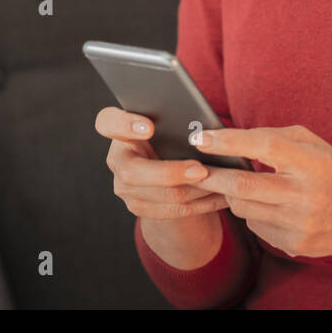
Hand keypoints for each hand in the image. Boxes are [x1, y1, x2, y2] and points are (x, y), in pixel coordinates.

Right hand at [94, 106, 229, 220]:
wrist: (169, 165)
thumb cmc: (173, 132)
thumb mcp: (171, 123)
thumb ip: (177, 121)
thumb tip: (205, 129)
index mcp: (119, 129)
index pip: (108, 122)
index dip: (125, 125)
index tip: (149, 127)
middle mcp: (117, 159)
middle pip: (133, 172)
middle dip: (170, 173)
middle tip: (201, 170)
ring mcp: (124, 187)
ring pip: (159, 196)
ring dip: (194, 191)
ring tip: (221, 183)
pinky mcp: (139, 207)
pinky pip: (172, 211)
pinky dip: (201, 204)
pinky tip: (222, 196)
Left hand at [192, 124, 331, 259]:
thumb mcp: (314, 146)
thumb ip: (275, 138)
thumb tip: (228, 138)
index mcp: (313, 162)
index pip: (264, 147)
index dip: (228, 142)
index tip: (201, 138)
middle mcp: (306, 195)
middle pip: (243, 185)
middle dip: (212, 175)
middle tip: (195, 168)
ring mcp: (299, 224)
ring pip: (243, 207)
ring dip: (231, 193)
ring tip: (236, 183)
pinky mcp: (293, 244)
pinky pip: (254, 225)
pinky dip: (251, 211)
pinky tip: (265, 205)